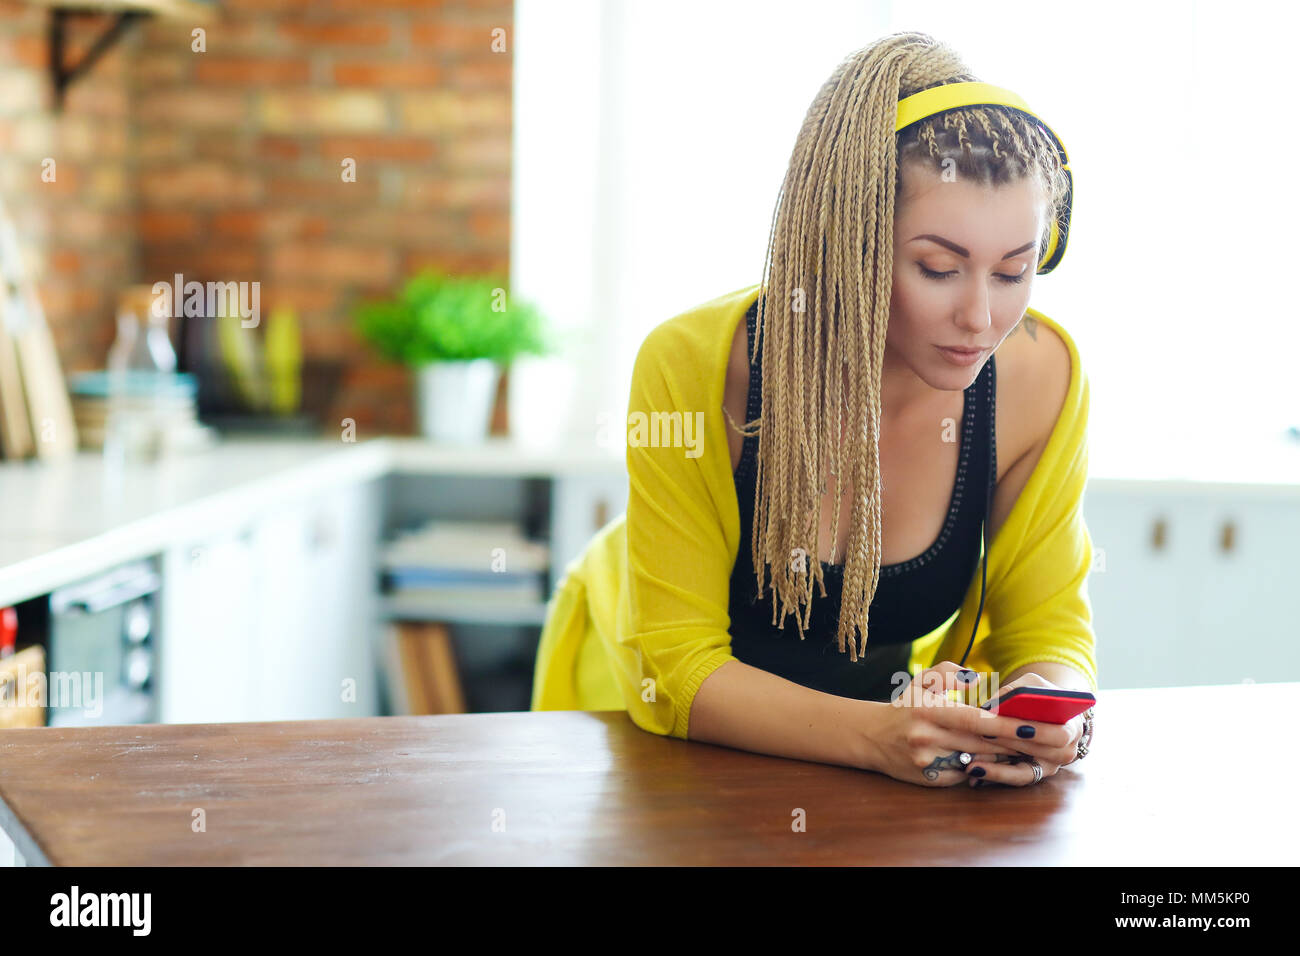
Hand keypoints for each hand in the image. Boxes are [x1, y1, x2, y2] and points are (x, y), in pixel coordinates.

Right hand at [867, 661, 1043, 787]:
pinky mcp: (929, 779)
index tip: (1030, 724)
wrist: (870, 737)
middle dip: (1011, 742)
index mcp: (927, 711)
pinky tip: (996, 761)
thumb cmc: (903, 707)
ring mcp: (927, 761)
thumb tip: (979, 678)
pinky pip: (965, 775)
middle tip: (1038, 739)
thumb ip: (949, 672)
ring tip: (1024, 749)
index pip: (974, 719)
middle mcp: (926, 738)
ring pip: (976, 761)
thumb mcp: (921, 682)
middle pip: (980, 743)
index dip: (1004, 723)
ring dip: (1001, 756)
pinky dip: (982, 768)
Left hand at [965, 671, 1084, 787]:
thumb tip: (990, 706)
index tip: (1016, 725)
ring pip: (1024, 770)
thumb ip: (1014, 691)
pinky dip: (995, 775)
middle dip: (1010, 743)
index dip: (1038, 731)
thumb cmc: (1040, 696)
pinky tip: (974, 772)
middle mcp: (1066, 752)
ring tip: (971, 761)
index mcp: (1073, 727)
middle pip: (1039, 752)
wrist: (1051, 712)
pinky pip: (1015, 778)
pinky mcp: (1035, 774)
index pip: (1058, 734)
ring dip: (997, 766)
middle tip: (984, 735)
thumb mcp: (1032, 685)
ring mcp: (1051, 766)